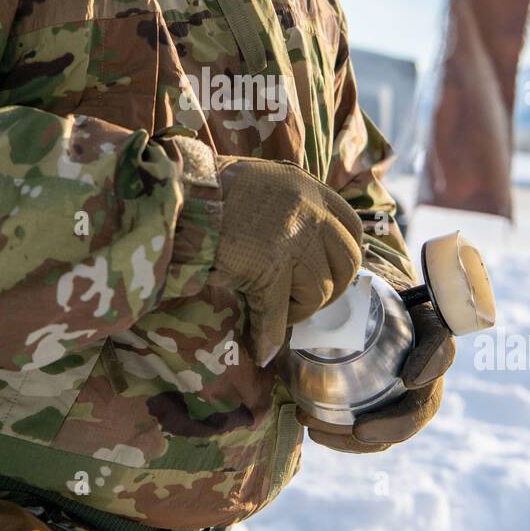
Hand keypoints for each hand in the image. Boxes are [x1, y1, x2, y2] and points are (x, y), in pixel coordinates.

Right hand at [208, 157, 362, 366]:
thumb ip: (289, 204)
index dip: (343, 257)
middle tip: (302, 300)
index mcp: (309, 187)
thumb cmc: (209, 189)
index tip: (330, 273)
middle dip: (329, 289)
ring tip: (272, 311)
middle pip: (346, 262)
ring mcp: (292, 239)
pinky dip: (268, 335)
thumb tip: (305, 242)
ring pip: (318, 292)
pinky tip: (261, 349)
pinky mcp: (267, 267)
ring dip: (298, 310)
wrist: (178, 194)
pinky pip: (276, 313)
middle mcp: (309, 210)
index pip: (351, 227)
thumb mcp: (262, 181)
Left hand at [296, 302, 453, 452]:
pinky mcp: (385, 411)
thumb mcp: (364, 282)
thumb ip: (350, 287)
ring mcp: (408, 395)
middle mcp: (426, 369)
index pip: (441, 347)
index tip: (409, 378)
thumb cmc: (367, 292)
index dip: (430, 364)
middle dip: (395, 425)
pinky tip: (314, 430)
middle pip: (423, 407)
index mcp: (429, 330)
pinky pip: (372, 435)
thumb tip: (318, 300)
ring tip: (318, 428)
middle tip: (361, 430)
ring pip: (395, 430)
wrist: (368, 305)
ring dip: (358, 439)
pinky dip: (343, 439)